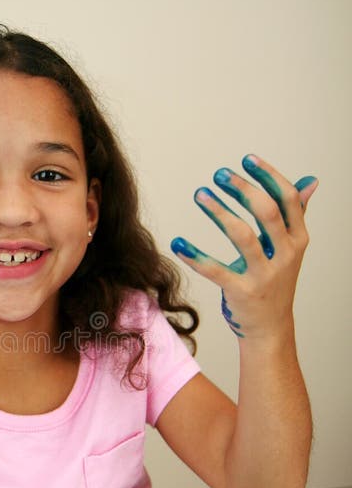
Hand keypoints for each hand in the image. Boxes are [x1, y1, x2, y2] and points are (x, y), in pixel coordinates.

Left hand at [170, 155, 317, 338]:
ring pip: (242, 236)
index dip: (268, 176)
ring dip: (219, 211)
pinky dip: (194, 255)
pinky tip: (177, 243)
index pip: (288, 199)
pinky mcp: (241, 292)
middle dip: (243, 188)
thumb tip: (310, 181)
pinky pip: (215, 270)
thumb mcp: (289, 248)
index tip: (247, 159)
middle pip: (266, 212)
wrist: (269, 328)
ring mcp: (264, 275)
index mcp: (298, 239)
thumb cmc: (275, 283)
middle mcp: (285, 255)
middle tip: (219, 174)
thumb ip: (295, 215)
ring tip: (200, 194)